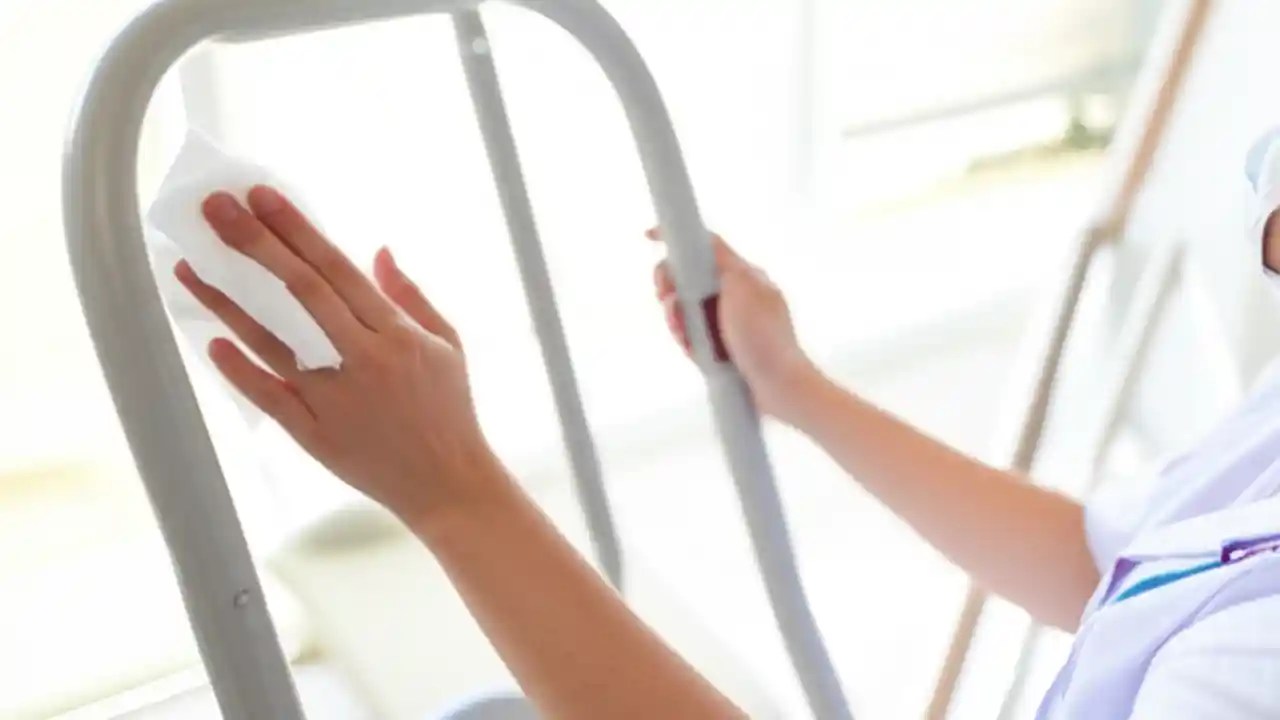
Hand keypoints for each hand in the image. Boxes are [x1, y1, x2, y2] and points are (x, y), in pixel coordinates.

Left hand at [176, 186, 504, 531]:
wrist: (448, 485)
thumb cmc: (450, 410)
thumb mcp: (448, 345)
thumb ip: (411, 296)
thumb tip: (377, 250)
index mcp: (397, 334)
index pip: (337, 269)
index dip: (297, 230)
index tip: (262, 196)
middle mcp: (363, 361)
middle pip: (301, 292)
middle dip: (256, 244)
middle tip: (215, 208)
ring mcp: (336, 399)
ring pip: (273, 341)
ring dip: (228, 302)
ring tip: (190, 267)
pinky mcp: (316, 435)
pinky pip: (270, 397)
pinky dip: (240, 370)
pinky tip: (211, 342)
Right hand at [648, 230, 816, 420]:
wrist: (779, 387)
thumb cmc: (763, 335)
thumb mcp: (743, 286)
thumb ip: (721, 259)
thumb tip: (704, 242)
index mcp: (744, 276)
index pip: (706, 248)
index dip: (678, 240)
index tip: (649, 237)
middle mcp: (736, 297)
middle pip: (690, 281)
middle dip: (672, 288)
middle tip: (667, 300)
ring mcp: (729, 325)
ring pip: (688, 312)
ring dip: (679, 320)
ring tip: (684, 333)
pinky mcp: (722, 349)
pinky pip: (694, 337)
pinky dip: (689, 341)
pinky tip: (693, 350)